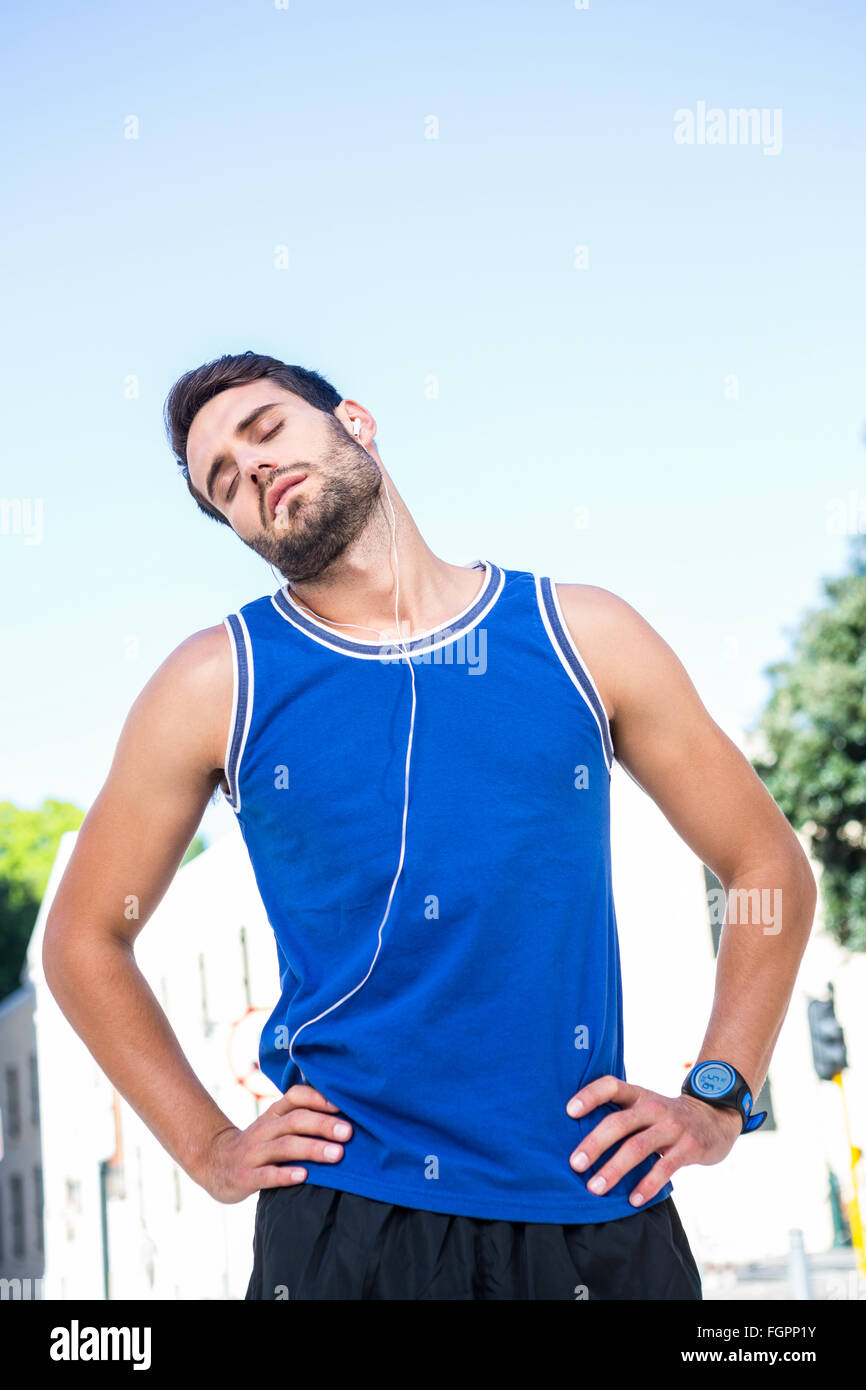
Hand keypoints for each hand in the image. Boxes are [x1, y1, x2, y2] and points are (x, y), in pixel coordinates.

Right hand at [196, 1084, 352, 1203]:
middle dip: (323, 1125)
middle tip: (349, 1132)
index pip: (295, 1097)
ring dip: (312, 1148)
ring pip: (284, 1146)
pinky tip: (304, 1176)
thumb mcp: (275, 1125)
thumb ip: (302, 1117)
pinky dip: (285, 1175)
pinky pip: (266, 1175)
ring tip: (337, 1154)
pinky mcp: (245, 1176)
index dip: (318, 1098)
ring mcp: (254, 1152)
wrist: (215, 1163)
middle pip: (295, 1121)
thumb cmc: (259, 1144)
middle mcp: (264, 1129)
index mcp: (274, 1114)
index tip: (344, 1104)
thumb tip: (346, 1110)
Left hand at [565, 1075, 741, 1206]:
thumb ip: (620, 1115)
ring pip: (638, 1147)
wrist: (714, 1119)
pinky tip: (633, 1200)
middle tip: (574, 1164)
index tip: (569, 1112)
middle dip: (594, 1144)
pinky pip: (665, 1167)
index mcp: (638, 1095)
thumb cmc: (665, 1118)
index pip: (611, 1086)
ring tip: (595, 1188)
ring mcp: (672, 1126)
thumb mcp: (645, 1107)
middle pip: (619, 1122)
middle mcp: (653, 1107)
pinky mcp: (689, 1147)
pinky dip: (647, 1185)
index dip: (589, 1095)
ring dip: (614, 1169)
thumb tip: (575, 1137)